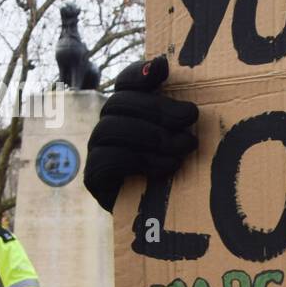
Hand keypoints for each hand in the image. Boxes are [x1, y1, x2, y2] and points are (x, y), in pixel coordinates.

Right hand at [83, 55, 199, 211]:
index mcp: (129, 111)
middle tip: (190, 118)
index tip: (163, 70)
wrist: (164, 223)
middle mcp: (108, 126)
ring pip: (112, 128)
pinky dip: (141, 160)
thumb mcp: (185, 139)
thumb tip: (164, 63)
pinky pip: (108, 159)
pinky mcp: (94, 177)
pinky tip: (168, 167)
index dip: (139, 73)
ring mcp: (97, 150)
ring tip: (185, 146)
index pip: (125, 82)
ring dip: (153, 135)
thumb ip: (176, 108)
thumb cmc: (180, 176)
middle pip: (121, 102)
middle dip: (158, 108)